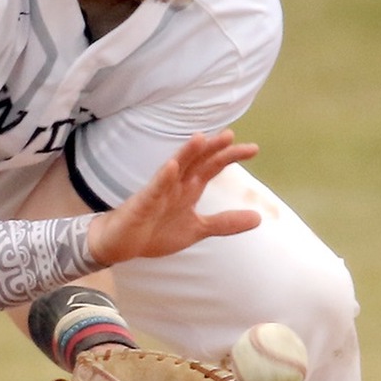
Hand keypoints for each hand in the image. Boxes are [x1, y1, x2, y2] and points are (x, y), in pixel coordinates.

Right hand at [86, 130, 261, 265]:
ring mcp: (158, 192)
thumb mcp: (197, 229)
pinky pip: (154, 189)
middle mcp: (175, 185)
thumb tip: (258, 218)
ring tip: (200, 139)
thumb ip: (225, 223)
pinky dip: (163, 178)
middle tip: (230, 136)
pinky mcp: (143, 203)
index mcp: (189, 189)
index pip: (212, 167)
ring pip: (175, 169)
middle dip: (212, 149)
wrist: (122, 244)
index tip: (253, 148)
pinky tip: (171, 167)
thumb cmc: (156, 231)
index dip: (230, 157)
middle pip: (196, 162)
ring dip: (187, 154)